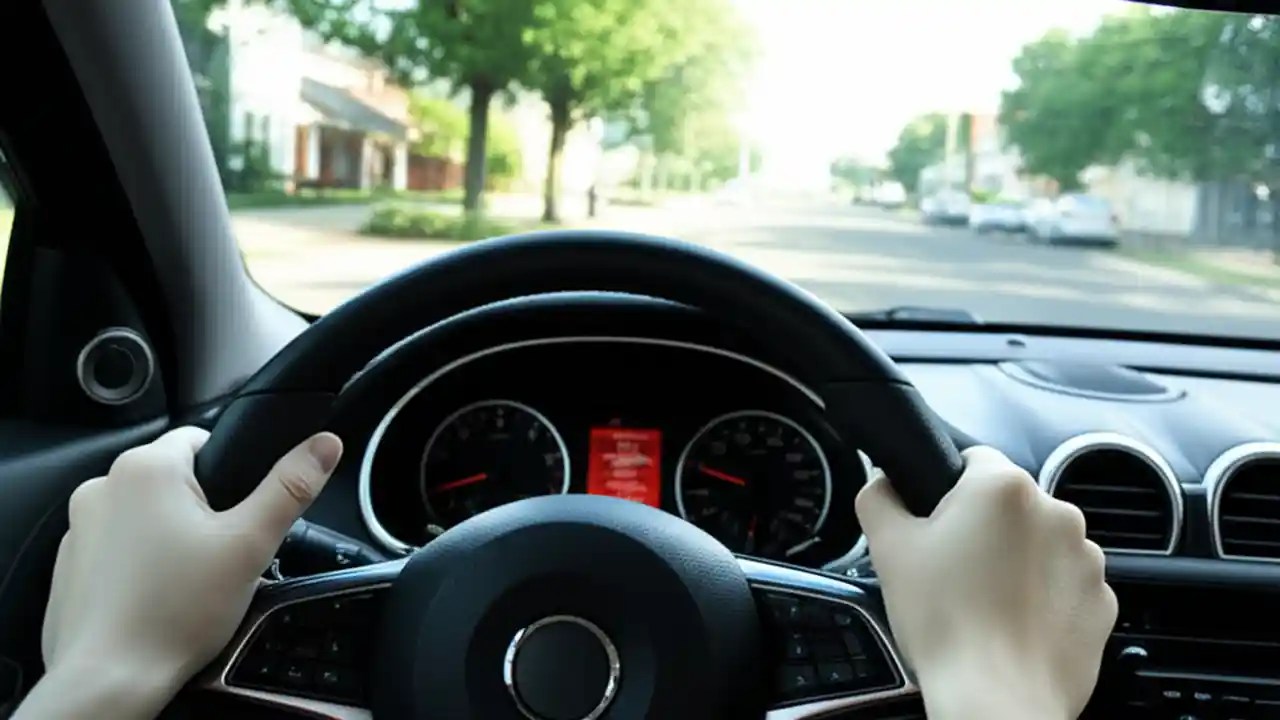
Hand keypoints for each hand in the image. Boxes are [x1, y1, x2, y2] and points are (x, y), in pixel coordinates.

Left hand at [18, 426, 342, 719]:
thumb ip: (290, 488)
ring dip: (168, 536)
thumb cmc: (173, 613)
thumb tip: (324, 445)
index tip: (239, 516)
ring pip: (146, 515)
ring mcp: (80, 526)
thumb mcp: (250, 545)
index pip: (201, 438)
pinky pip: (118, 547)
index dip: (232, 475)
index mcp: (147, 468)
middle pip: (175, 481)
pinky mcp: (70, 563)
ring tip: (187, 581)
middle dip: (202, 512)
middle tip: (219, 556)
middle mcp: (103, 486)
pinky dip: (139, 564)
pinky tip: (157, 596)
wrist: (110, 680)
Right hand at [856, 446, 1115, 719]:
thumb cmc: (945, 623)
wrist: (995, 699)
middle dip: (983, 530)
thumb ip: (879, 496)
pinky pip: (1065, 585)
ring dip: (1016, 562)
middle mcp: (1056, 512)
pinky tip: (1012, 623)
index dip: (946, 494)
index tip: (935, 530)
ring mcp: (1087, 559)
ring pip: (1039, 544)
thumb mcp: (888, 548)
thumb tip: (884, 482)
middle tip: (952, 571)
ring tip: (983, 603)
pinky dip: (1043, 598)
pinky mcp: (1103, 601)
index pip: (971, 460)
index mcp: (1002, 486)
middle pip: (1008, 505)